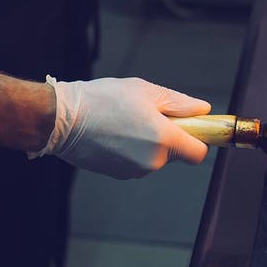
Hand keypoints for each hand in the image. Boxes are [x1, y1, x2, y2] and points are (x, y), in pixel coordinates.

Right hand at [35, 76, 210, 178]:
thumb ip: (180, 103)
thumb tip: (203, 111)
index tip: (193, 127)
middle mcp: (152, 162)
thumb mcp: (147, 92)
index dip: (200, 139)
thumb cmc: (104, 100)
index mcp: (164, 140)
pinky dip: (132, 149)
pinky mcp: (118, 174)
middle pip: (176, 152)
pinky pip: (137, 161)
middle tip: (149, 113)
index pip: (199, 153)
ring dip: (149, 141)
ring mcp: (134, 171)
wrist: (63, 119)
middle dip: (169, 135)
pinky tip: (116, 131)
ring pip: (155, 156)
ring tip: (127, 120)